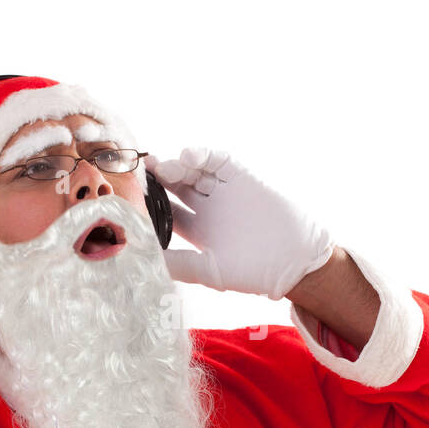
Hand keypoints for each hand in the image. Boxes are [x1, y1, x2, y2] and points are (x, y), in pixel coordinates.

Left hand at [146, 147, 335, 299]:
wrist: (295, 259)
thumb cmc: (254, 272)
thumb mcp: (210, 271)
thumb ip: (179, 264)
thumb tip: (140, 258)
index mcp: (199, 232)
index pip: (167, 213)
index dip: (150, 205)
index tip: (132, 199)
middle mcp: (209, 209)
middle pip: (176, 187)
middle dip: (159, 180)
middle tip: (141, 175)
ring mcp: (225, 191)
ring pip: (194, 171)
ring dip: (177, 167)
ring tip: (164, 168)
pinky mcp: (241, 177)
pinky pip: (218, 160)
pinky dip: (202, 155)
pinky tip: (189, 157)